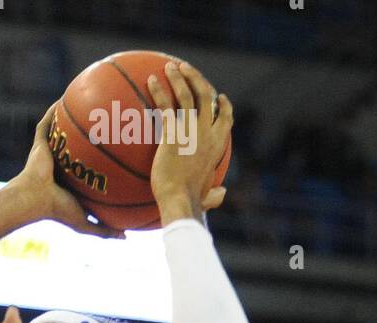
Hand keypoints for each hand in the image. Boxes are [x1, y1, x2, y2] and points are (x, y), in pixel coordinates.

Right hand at [10, 102, 123, 238]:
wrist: (33, 200)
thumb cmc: (57, 211)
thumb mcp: (86, 223)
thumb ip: (104, 230)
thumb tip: (126, 238)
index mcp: (73, 179)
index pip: (92, 166)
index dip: (106, 157)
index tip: (126, 146)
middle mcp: (63, 162)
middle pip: (81, 143)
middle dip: (95, 130)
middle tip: (115, 117)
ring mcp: (51, 151)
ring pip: (65, 129)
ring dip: (75, 114)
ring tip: (92, 98)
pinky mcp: (40, 142)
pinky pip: (48, 121)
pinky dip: (55, 109)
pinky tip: (68, 93)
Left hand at [147, 60, 232, 222]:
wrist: (179, 200)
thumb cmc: (192, 203)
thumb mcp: (208, 198)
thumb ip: (215, 195)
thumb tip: (221, 194)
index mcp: (218, 145)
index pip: (226, 118)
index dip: (224, 105)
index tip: (219, 96)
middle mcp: (208, 131)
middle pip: (206, 95)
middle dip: (197, 78)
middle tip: (186, 70)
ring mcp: (191, 129)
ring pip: (188, 93)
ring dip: (179, 76)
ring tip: (170, 66)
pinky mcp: (173, 131)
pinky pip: (166, 104)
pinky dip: (159, 90)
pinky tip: (151, 80)